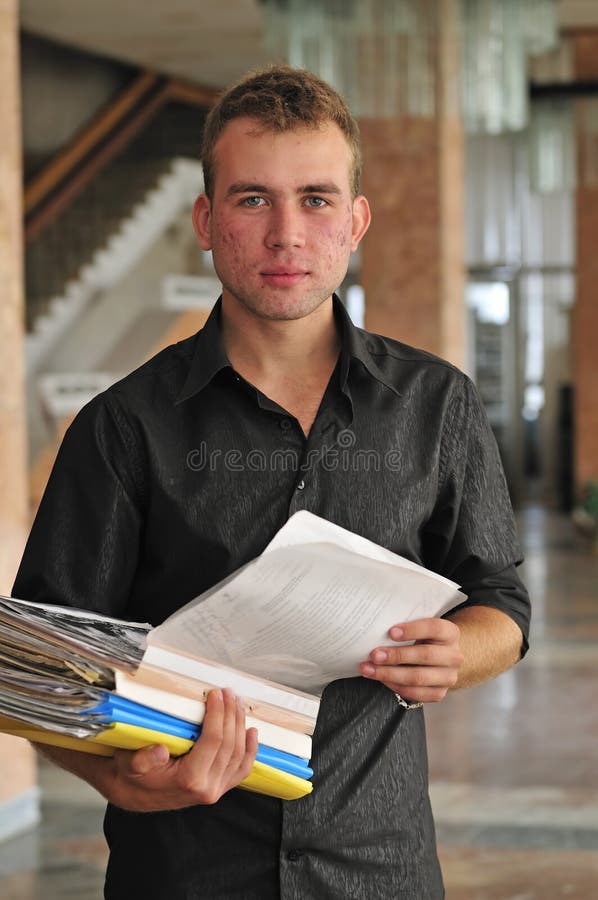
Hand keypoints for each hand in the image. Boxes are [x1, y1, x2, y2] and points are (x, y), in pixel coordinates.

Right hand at [104, 688, 257, 811]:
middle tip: (228, 692)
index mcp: (189, 780)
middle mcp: (208, 789)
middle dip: (231, 714)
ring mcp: (216, 790)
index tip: (216, 694)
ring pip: (239, 754)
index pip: (213, 741)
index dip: (218, 714)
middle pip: (229, 745)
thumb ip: (143, 759)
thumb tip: (160, 751)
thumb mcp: (130, 764)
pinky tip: (251, 732)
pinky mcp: (219, 788)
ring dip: (240, 725)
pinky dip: (250, 750)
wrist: (132, 795)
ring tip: (237, 703)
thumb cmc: (133, 776)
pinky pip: (241, 770)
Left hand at [359, 617, 463, 703]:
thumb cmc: (425, 639)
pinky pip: (415, 693)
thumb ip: (406, 627)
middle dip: (396, 656)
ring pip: (418, 678)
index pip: (433, 628)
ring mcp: (448, 677)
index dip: (412, 630)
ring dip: (389, 674)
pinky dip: (394, 686)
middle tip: (374, 655)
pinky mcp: (439, 693)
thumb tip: (378, 629)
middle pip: (425, 655)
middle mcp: (454, 656)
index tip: (391, 632)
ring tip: (369, 669)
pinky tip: (381, 679)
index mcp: (450, 633)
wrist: (442, 658)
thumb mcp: (421, 627)